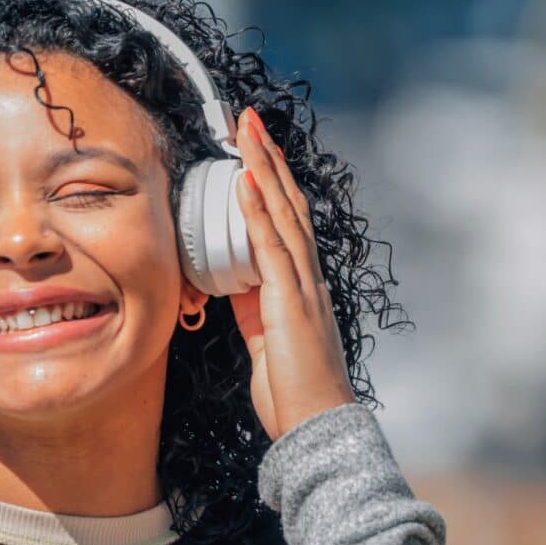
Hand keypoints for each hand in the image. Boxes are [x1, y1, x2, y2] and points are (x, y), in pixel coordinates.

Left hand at [230, 107, 356, 441]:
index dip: (270, 180)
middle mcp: (307, 276)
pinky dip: (259, 212)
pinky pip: (272, 247)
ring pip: (283, 213)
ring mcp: (302, 286)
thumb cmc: (293, 390)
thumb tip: (230, 282)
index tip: (253, 147)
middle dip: (267, 158)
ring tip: (246, 132)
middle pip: (287, 202)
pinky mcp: (291, 301)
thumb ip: (251, 308)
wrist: (315, 426)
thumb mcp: (263, 340)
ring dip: (263, 169)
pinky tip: (246, 183)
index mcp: (299, 284)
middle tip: (248, 118)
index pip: (285, 218)